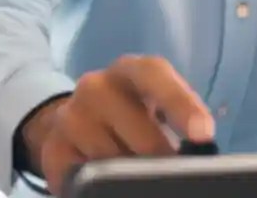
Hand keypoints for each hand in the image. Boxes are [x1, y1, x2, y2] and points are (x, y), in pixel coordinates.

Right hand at [25, 55, 215, 195]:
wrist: (78, 124)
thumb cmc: (133, 115)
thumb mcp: (156, 109)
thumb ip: (177, 123)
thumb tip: (200, 152)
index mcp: (130, 70)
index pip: (153, 74)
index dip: (180, 102)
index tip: (203, 134)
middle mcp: (96, 86)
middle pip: (134, 123)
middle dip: (159, 154)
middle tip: (175, 173)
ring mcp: (69, 117)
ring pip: (109, 157)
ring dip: (128, 173)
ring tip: (137, 178)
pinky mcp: (53, 149)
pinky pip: (82, 175)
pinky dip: (100, 185)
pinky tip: (108, 185)